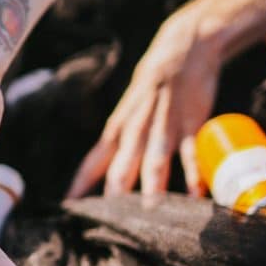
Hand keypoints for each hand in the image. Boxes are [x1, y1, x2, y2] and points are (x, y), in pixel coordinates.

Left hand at [67, 4, 223, 198]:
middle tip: (109, 218)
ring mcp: (163, 123)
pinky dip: (193, 171)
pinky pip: (191, 149)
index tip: (69, 205)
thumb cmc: (152, 88)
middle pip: (121, 163)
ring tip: (150, 209)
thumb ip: (120, 142)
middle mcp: (136, 127)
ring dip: (152, 183)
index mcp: (119, 127)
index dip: (81, 182)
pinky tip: (195, 192)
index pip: (94, 160)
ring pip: (155, 157)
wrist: (182, 46)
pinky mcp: (191, 119)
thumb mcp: (129, 112)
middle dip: (114, 190)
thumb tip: (104, 173)